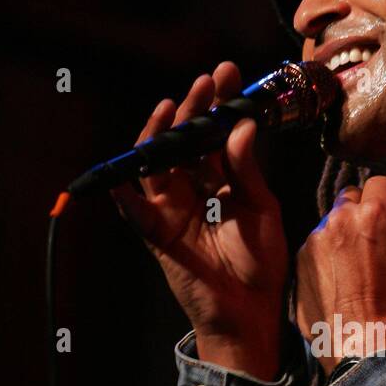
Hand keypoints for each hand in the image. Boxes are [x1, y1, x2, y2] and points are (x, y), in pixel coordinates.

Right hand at [111, 61, 287, 378]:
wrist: (249, 311)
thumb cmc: (261, 264)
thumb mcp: (262, 209)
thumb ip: (248, 169)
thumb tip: (242, 126)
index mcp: (223, 181)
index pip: (216, 133)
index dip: (219, 104)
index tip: (228, 75)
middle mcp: (195, 189)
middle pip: (186, 141)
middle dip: (194, 109)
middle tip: (206, 83)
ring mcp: (173, 209)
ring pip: (157, 164)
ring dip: (161, 135)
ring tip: (172, 108)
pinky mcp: (157, 233)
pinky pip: (133, 209)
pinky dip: (123, 191)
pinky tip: (122, 170)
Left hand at [295, 176, 385, 373]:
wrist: (367, 346)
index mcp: (375, 213)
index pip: (381, 182)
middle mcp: (340, 219)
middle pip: (353, 197)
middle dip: (366, 214)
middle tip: (379, 247)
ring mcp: (316, 239)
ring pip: (334, 220)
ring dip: (347, 233)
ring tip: (361, 267)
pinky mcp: (300, 259)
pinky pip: (318, 243)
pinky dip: (330, 254)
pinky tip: (344, 279)